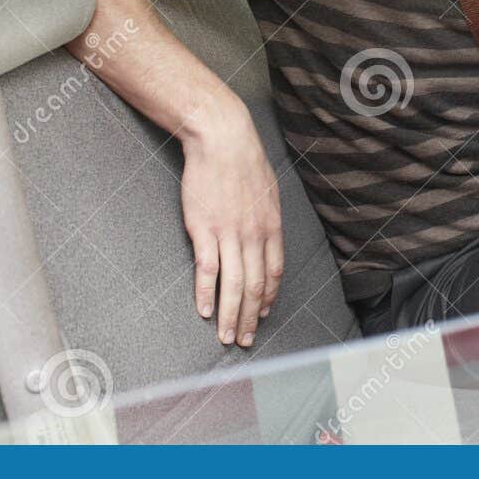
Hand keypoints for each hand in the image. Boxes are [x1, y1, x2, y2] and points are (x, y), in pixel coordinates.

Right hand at [179, 103, 284, 346]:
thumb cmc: (244, 162)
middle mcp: (254, 235)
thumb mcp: (267, 192)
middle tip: (245, 339)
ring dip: (230, 315)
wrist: (222, 139)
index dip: (268, 297)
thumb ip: (266, 219)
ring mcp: (229, 234)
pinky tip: (204, 311)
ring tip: (226, 336)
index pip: (274, 272)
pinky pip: (207, 270)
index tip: (262, 314)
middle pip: (255, 286)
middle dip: (251, 317)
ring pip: (233, 285)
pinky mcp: (204, 230)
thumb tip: (266, 238)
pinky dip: (206, 294)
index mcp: (271, 227)